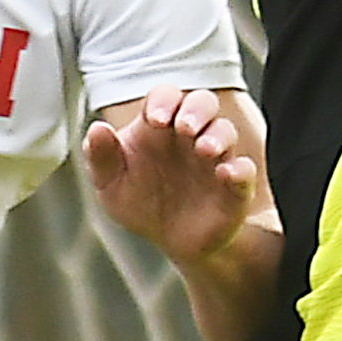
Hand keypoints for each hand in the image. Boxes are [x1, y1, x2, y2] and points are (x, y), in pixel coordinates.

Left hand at [83, 86, 256, 268]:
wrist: (172, 244)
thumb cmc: (140, 203)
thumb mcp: (111, 185)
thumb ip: (101, 157)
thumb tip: (96, 128)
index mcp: (160, 127)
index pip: (166, 96)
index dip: (164, 101)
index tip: (155, 119)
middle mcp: (191, 136)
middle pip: (202, 102)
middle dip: (197, 109)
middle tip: (185, 127)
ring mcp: (216, 158)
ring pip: (226, 130)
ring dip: (217, 135)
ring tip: (204, 149)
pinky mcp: (235, 186)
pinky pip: (245, 170)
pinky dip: (240, 170)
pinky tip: (226, 174)